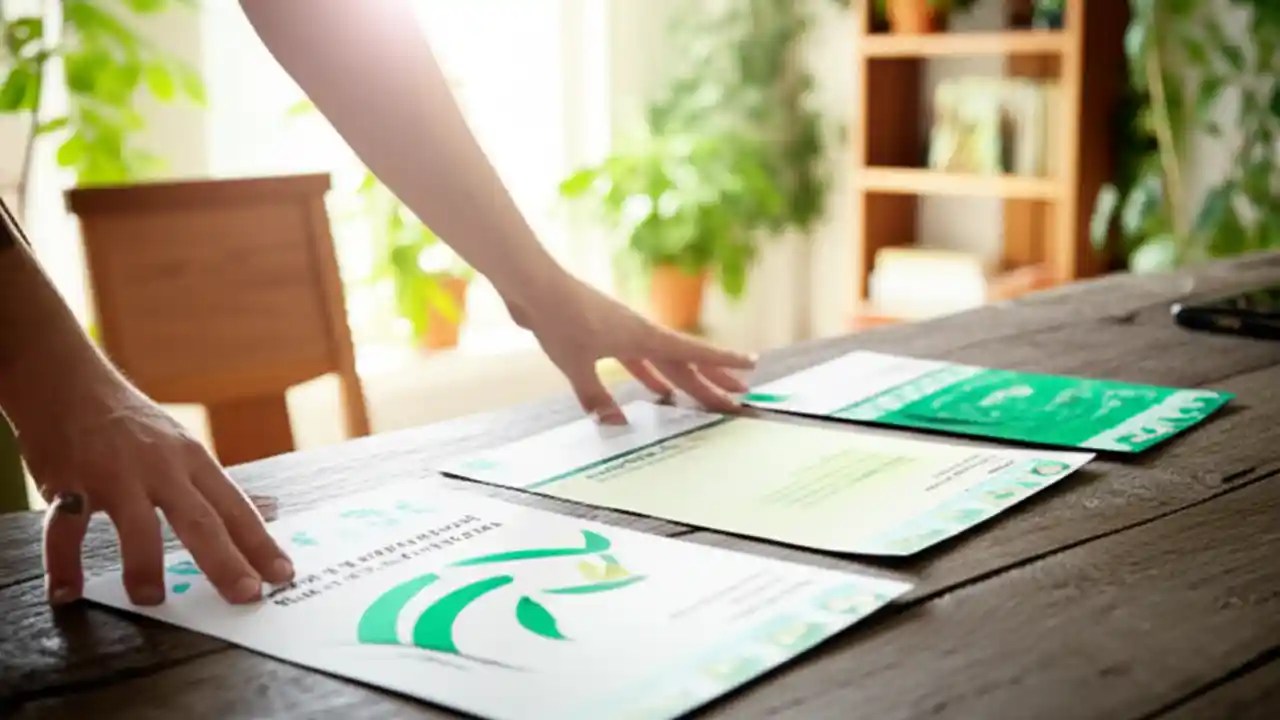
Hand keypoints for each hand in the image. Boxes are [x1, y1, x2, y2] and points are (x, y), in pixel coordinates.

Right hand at [17, 380, 293, 605]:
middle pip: (200, 519)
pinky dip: (64, 564)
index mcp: (192, 461)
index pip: (236, 508)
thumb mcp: (180, 447)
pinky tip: (67, 593)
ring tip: (150, 599)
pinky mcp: (68, 480)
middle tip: (247, 595)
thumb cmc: (132, 426)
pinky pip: (65, 529)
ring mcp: (115, 474)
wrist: (69, 384)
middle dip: (226, 561)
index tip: (283, 576)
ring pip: (137, 524)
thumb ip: (211, 487)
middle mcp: (160, 467)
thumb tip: (267, 512)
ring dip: (145, 566)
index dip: (261, 544)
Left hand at [509, 274, 756, 421]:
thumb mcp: (576, 365)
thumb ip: (595, 397)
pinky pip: (638, 361)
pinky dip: (650, 375)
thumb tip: (615, 425)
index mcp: (642, 337)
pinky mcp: (606, 335)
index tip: (752, 364)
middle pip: (684, 362)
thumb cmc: (559, 321)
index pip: (692, 353)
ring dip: (684, 380)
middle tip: (738, 398)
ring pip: (663, 362)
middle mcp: (640, 333)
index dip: (723, 361)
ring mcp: (624, 333)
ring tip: (705, 397)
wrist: (535, 287)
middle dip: (712, 382)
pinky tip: (655, 391)